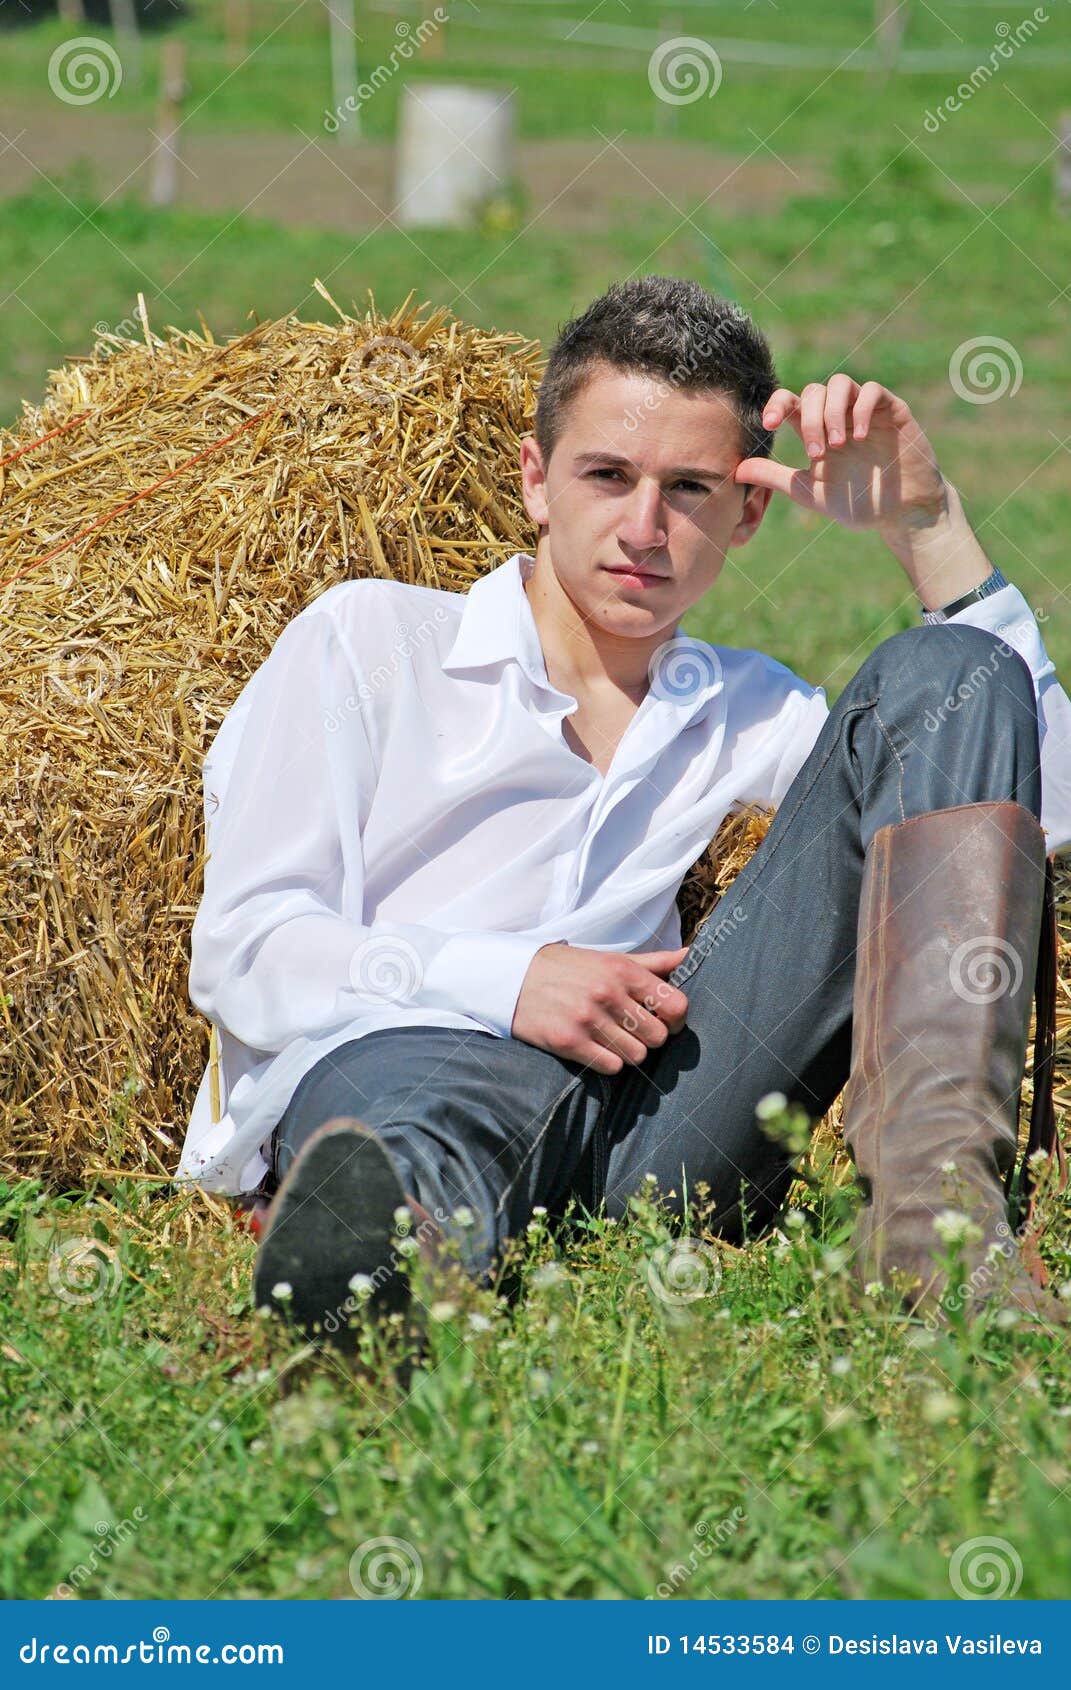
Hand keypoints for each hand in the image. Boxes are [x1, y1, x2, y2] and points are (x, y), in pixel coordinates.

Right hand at [511, 942, 689, 1074]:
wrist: (513, 978)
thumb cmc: (568, 969)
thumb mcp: (609, 958)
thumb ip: (652, 962)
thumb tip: (690, 956)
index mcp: (622, 970)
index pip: (675, 1005)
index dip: (676, 1019)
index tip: (664, 1020)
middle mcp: (608, 993)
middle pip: (658, 1036)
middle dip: (649, 1038)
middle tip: (632, 1031)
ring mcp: (588, 1019)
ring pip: (636, 1055)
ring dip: (628, 1052)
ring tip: (612, 1039)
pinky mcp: (569, 1042)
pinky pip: (611, 1067)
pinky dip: (608, 1062)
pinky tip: (596, 1048)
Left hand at [735, 375, 947, 539]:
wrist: (901, 513)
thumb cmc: (857, 503)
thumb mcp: (809, 492)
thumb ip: (775, 478)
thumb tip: (736, 470)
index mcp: (816, 429)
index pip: (790, 401)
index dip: (776, 404)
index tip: (769, 424)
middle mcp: (839, 415)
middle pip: (814, 391)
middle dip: (810, 420)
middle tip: (817, 453)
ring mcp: (866, 410)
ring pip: (840, 384)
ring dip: (832, 412)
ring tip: (837, 445)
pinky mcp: (893, 410)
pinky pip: (872, 391)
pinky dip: (862, 409)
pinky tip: (860, 437)